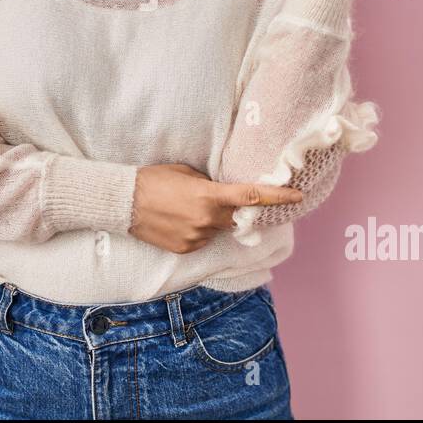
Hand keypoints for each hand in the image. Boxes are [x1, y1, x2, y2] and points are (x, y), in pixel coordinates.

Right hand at [130, 163, 303, 253]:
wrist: (125, 202)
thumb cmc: (154, 179)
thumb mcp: (187, 172)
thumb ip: (211, 184)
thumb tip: (225, 192)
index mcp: (210, 195)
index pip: (252, 197)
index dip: (277, 196)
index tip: (297, 196)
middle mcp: (207, 219)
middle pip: (236, 217)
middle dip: (232, 209)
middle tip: (213, 198)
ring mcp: (197, 237)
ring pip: (217, 229)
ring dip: (209, 219)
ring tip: (183, 208)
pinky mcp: (186, 249)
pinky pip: (202, 239)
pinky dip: (196, 230)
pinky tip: (177, 220)